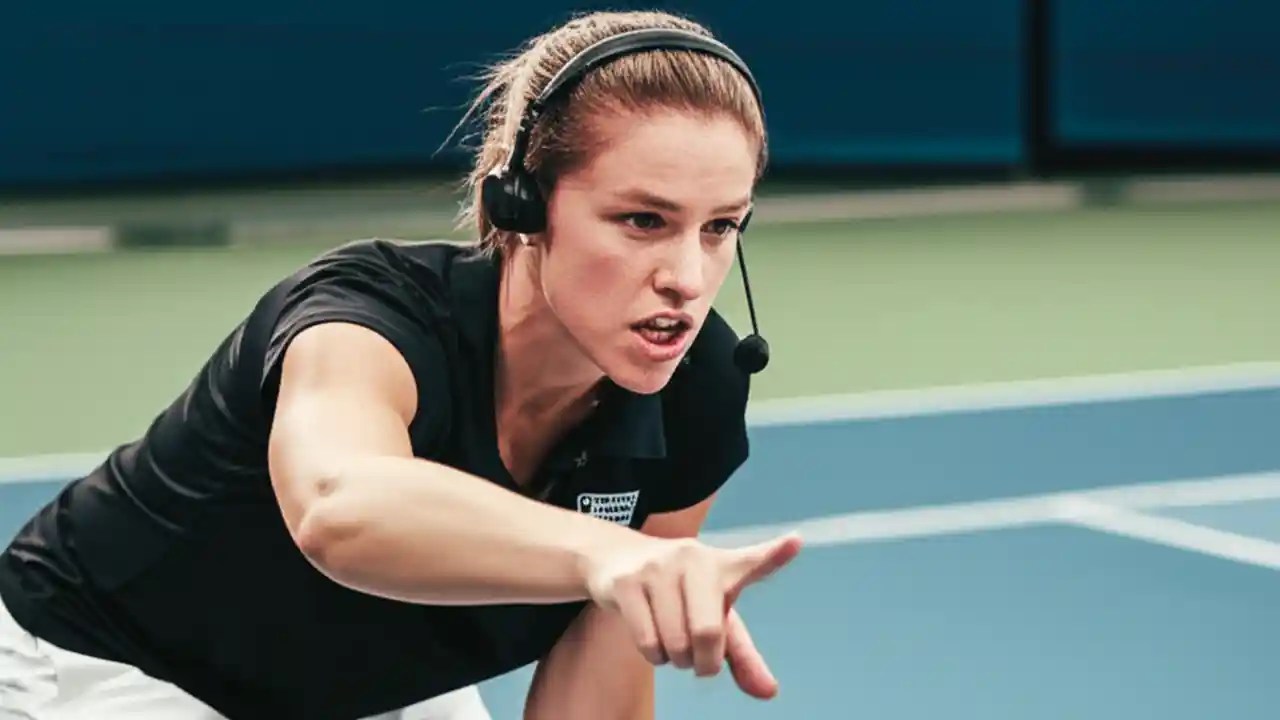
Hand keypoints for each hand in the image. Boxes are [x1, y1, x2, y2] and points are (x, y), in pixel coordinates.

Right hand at [584, 532, 801, 695]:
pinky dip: (655, 657)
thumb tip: (769, 693)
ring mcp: (657, 567)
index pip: (753, 562)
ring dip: (676, 660)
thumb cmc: (680, 594)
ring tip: (672, 640)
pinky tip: (653, 637)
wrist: (617, 560)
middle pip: (708, 633)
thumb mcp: (714, 618)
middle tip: (698, 658)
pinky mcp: (627, 582)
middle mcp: (693, 559)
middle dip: (704, 662)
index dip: (775, 554)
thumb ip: (743, 656)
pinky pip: (648, 642)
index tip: (796, 542)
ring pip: (675, 643)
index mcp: (722, 565)